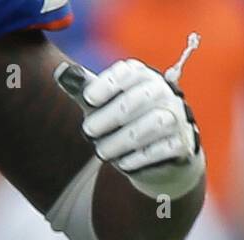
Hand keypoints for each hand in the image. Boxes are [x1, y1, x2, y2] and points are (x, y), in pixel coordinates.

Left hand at [78, 58, 204, 197]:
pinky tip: (123, 164)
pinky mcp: (182, 142)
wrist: (159, 155)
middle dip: (109, 116)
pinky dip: (141, 157)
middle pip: (138, 99)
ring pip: (153, 124)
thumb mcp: (104, 105)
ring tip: (102, 152)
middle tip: (87, 131)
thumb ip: (84, 91)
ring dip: (122, 140)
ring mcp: (176, 117)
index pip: (128, 72)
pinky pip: (164, 148)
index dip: (107, 84)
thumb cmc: (126, 123)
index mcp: (142, 76)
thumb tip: (61, 73)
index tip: (88, 99)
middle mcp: (163, 92)